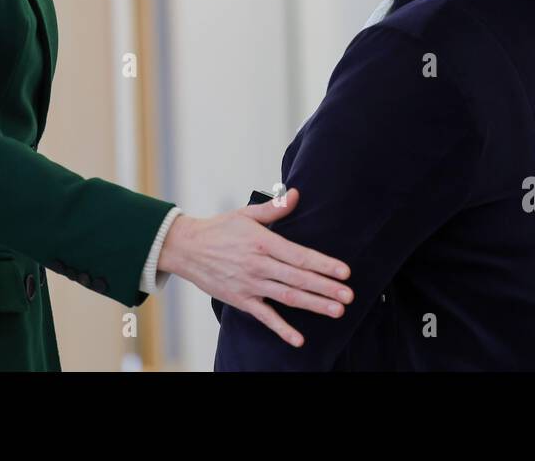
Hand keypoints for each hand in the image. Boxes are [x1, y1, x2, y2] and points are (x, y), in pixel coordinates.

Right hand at [157, 188, 352, 346]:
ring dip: (313, 305)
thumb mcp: (246, 213)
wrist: (186, 248)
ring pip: (287, 297)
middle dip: (326, 288)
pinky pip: (264, 317)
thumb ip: (274, 207)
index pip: (300, 255)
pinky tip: (299, 339)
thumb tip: (296, 194)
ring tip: (336, 311)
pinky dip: (282, 329)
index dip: (324, 264)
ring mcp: (250, 284)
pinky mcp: (240, 300)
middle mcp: (259, 265)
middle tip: (349, 296)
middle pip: (298, 278)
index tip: (345, 272)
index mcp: (263, 242)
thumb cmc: (219, 229)